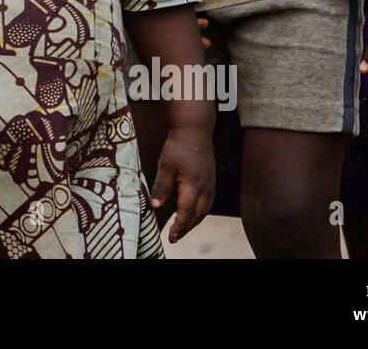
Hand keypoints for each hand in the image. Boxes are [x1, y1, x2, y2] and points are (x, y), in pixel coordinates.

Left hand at [149, 125, 214, 243]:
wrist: (194, 130)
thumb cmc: (178, 145)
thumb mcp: (166, 165)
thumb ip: (162, 186)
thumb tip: (155, 206)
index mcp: (194, 184)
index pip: (186, 212)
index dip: (179, 226)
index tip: (171, 236)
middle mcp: (206, 187)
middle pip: (198, 215)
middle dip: (187, 228)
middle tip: (175, 237)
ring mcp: (211, 184)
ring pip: (205, 210)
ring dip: (194, 222)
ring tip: (182, 230)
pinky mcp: (211, 180)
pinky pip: (208, 202)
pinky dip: (200, 212)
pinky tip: (193, 214)